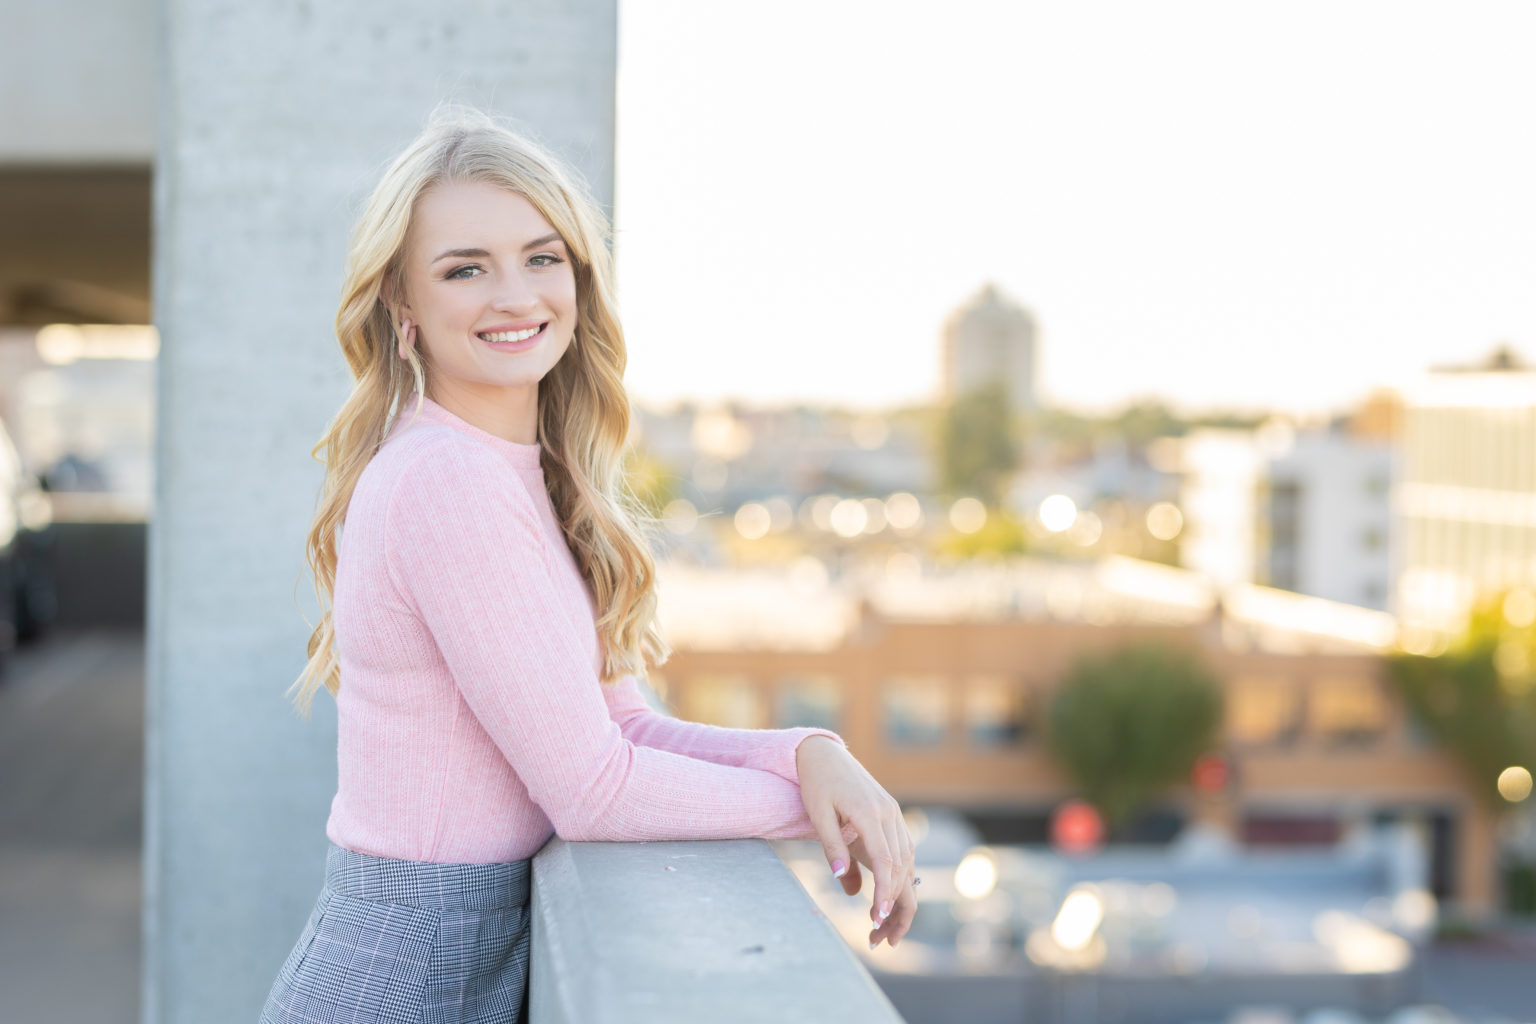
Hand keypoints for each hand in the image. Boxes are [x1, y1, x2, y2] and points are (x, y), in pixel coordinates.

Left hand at [795, 736, 917, 948]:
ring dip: (900, 895)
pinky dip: (899, 876)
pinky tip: (888, 897)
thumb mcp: (818, 814)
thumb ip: (833, 847)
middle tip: (880, 938)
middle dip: (896, 905)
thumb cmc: (816, 783)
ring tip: (884, 925)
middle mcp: (889, 814)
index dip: (886, 893)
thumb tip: (847, 884)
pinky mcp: (892, 816)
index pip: (886, 861)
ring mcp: (894, 814)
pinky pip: (903, 851)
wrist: (824, 753)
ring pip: (907, 861)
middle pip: (902, 867)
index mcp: (870, 813)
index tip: (878, 919)